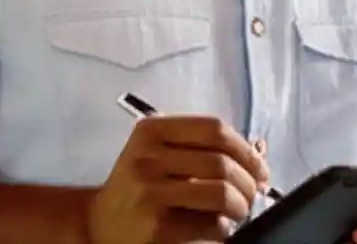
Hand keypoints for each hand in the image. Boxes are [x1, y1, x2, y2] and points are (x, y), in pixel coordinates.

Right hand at [86, 116, 270, 243]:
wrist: (97, 224)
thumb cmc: (138, 186)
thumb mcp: (161, 153)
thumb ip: (203, 148)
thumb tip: (259, 153)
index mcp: (152, 131)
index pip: (215, 129)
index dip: (246, 149)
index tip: (259, 167)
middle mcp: (147, 158)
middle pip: (222, 163)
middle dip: (249, 182)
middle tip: (253, 194)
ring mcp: (149, 193)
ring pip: (221, 193)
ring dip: (241, 205)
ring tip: (239, 211)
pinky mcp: (155, 227)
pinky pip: (208, 224)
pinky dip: (224, 227)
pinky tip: (219, 227)